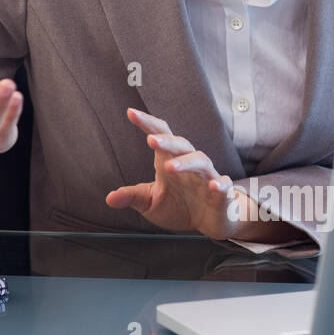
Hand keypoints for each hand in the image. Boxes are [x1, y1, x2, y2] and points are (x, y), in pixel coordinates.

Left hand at [105, 108, 242, 239]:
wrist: (209, 222)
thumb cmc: (179, 206)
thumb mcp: (150, 203)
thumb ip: (132, 196)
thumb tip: (109, 198)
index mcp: (169, 161)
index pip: (159, 135)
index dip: (147, 123)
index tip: (131, 113)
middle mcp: (188, 165)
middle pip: (180, 144)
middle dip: (167, 140)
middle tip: (151, 139)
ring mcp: (206, 177)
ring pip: (200, 161)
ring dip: (186, 162)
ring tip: (170, 166)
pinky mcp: (222, 193)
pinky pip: (224, 184)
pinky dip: (221, 183)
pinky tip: (214, 185)